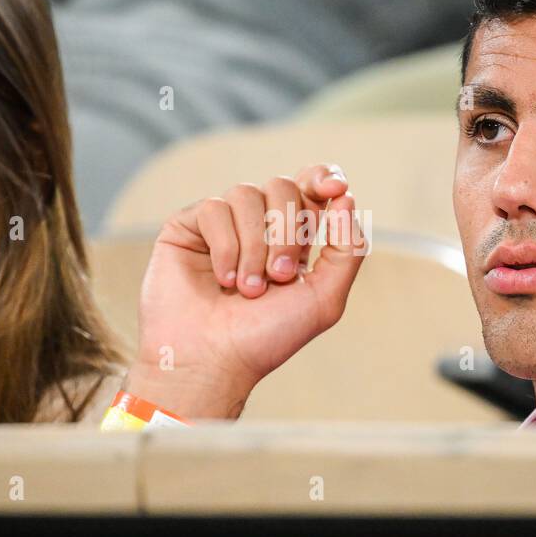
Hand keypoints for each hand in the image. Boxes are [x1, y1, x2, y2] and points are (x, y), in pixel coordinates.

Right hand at [122, 163, 365, 418]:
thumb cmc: (266, 337)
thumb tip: (345, 197)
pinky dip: (225, 246)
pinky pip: (213, 208)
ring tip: (248, 288)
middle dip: (288, 231)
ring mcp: (222, 223)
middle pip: (283, 186)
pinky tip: (222, 279)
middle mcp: (258, 224)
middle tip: (281, 275)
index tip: (333, 190)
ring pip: (247, 194)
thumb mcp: (324, 298)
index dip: (323, 177)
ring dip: (255, 246)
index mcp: (293, 236)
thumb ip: (348, 249)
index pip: (311, 185)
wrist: (212, 360)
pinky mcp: (188, 226)